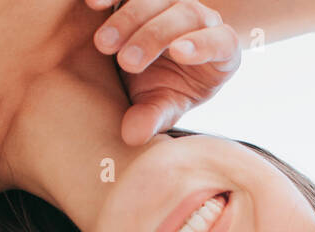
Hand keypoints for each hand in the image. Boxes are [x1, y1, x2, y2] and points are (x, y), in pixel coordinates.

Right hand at [86, 0, 242, 145]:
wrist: (156, 63)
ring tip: (103, 45)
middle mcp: (202, 18)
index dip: (203, 45)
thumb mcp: (165, 102)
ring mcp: (175, 1)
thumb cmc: (171, 85)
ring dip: (128, 19)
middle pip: (184, 15)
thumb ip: (154, 115)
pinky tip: (93, 5)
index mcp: (221, 48)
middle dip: (153, 37)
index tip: (178, 53)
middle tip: (126, 63)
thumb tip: (132, 136)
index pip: (221, 41)